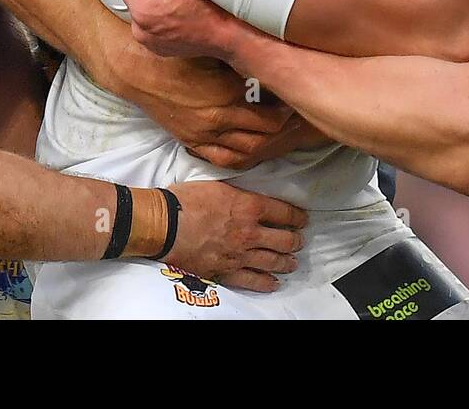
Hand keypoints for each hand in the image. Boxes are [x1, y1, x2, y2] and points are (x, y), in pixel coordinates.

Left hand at [116, 0, 240, 60]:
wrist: (220, 35)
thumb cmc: (203, 9)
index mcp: (141, 10)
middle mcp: (139, 29)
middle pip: (132, 0)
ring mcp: (147, 42)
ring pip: (141, 16)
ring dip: (151, 11)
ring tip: (173, 9)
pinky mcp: (156, 49)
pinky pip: (149, 30)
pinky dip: (158, 25)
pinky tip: (175, 21)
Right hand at [163, 181, 306, 291]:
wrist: (165, 225)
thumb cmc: (186, 200)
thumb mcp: (217, 185)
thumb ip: (238, 193)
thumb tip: (246, 195)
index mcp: (249, 206)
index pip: (283, 212)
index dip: (297, 216)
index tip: (303, 219)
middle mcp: (250, 232)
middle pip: (283, 239)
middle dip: (295, 240)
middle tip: (299, 241)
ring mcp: (240, 255)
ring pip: (272, 261)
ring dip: (285, 262)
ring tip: (292, 262)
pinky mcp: (226, 271)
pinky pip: (252, 281)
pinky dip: (265, 283)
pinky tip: (273, 283)